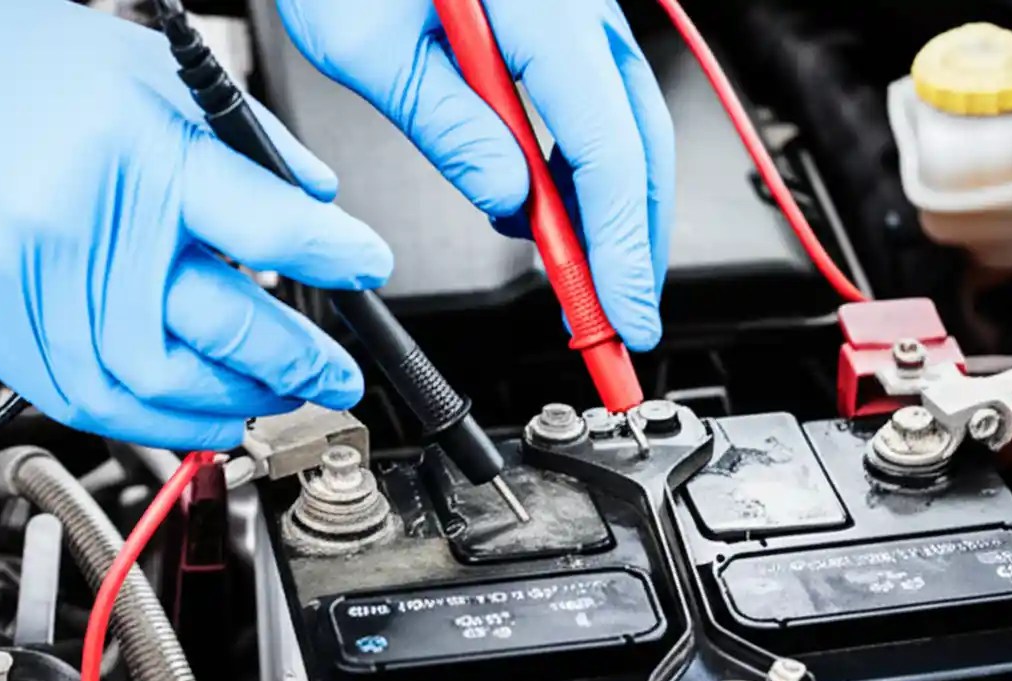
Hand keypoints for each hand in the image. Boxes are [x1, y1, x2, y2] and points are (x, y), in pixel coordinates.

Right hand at [0, 0, 391, 448]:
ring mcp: (30, 279)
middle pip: (216, 325)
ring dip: (230, 407)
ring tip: (273, 398)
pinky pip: (84, 399)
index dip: (334, 257)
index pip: (268, 225)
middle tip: (335, 377)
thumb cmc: (34, 68)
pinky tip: (197, 413)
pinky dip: (154, 421)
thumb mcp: (158, 77)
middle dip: (295, 362)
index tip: (367, 269)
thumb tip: (319, 205)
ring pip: (153, 386)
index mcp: (138, 149)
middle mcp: (83, 220)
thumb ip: (250, 144)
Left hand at [277, 0, 673, 349]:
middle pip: (639, 147)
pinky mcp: (564, 19)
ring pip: (628, 129)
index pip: (606, 153)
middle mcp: (581, 9)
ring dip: (617, 212)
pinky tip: (561, 210)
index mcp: (544, 14)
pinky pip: (596, 102)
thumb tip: (511, 200)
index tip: (623, 312)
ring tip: (592, 281)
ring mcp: (580, 11)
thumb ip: (450, 127)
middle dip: (634, 244)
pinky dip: (589, 167)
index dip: (622, 246)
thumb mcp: (372, 43)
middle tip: (617, 318)